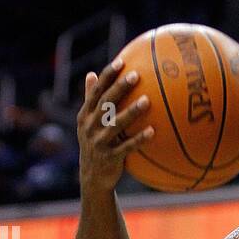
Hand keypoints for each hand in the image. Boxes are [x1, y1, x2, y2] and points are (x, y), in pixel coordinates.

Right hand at [77, 57, 154, 195]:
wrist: (92, 177)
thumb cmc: (96, 143)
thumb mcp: (88, 122)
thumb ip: (91, 99)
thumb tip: (91, 73)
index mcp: (85, 115)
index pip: (96, 91)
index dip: (108, 76)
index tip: (121, 62)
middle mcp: (89, 126)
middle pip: (105, 103)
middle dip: (120, 88)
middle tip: (136, 75)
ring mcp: (98, 142)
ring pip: (116, 124)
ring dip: (131, 112)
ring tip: (148, 100)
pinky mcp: (109, 158)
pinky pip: (126, 147)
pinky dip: (139, 139)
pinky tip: (153, 131)